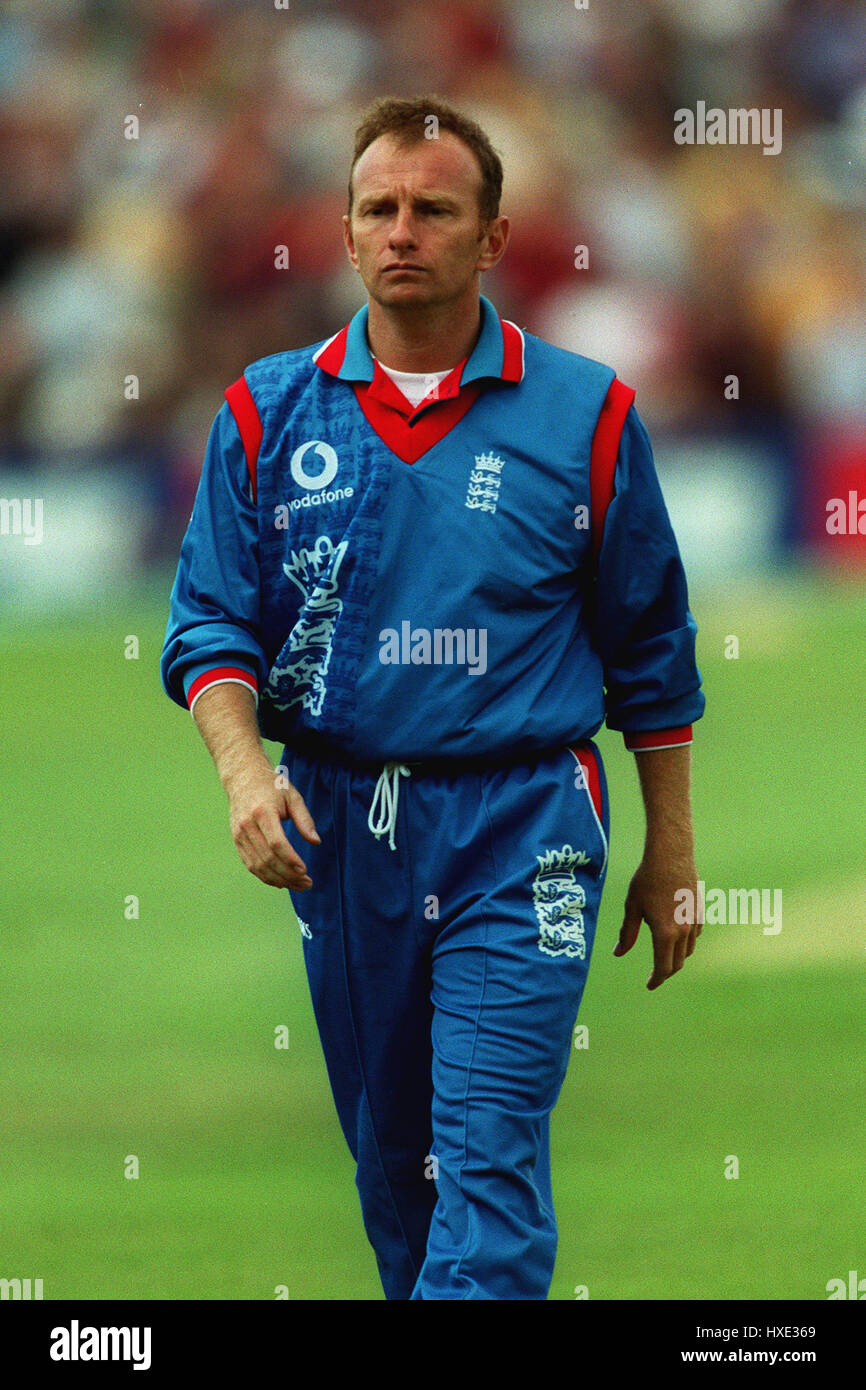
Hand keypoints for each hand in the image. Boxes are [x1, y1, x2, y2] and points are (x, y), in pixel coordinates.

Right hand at [226, 761, 319, 890]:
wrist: (243, 778)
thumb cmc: (272, 786)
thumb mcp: (293, 796)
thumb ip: (305, 819)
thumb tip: (316, 841)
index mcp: (262, 812)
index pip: (276, 843)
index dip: (290, 860)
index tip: (304, 871)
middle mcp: (247, 825)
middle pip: (267, 858)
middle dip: (288, 875)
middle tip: (307, 884)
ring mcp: (239, 834)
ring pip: (258, 866)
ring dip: (278, 880)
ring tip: (298, 886)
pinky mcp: (237, 841)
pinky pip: (250, 864)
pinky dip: (265, 877)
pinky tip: (281, 882)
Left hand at [614, 853, 701, 989]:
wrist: (671, 855)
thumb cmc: (647, 880)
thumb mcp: (632, 907)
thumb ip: (627, 933)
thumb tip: (618, 953)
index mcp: (665, 933)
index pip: (663, 967)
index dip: (656, 979)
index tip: (650, 985)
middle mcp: (684, 931)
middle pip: (678, 963)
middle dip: (666, 972)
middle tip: (655, 975)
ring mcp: (695, 921)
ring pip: (688, 950)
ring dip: (677, 958)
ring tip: (664, 957)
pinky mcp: (700, 911)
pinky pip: (695, 935)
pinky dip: (686, 942)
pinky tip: (677, 937)